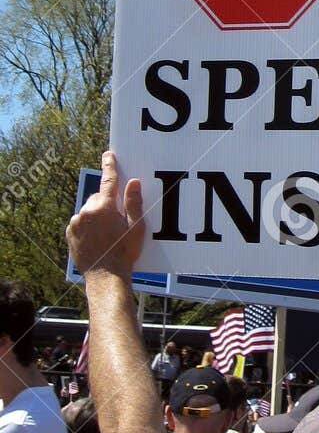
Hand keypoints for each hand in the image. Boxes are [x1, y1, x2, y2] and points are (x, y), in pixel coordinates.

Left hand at [66, 150, 144, 278]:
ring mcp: (76, 223)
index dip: (109, 166)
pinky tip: (97, 239)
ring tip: (107, 234)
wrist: (105, 277)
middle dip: (107, 203)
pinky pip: (80, 222)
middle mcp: (87, 212)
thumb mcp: (135, 228)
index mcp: (104, 208)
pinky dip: (87, 225)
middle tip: (117, 220)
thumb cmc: (123, 253)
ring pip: (88, 210)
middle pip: (98, 198)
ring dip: (96, 216)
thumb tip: (133, 183)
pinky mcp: (69, 233)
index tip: (108, 155)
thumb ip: (133, 203)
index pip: (108, 181)